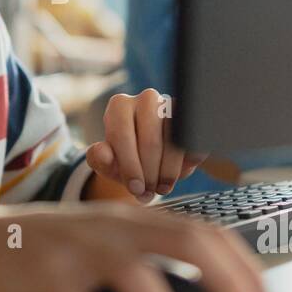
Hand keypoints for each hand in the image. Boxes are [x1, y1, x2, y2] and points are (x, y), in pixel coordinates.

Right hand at [0, 202, 270, 291]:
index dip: (240, 264)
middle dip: (224, 279)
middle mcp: (113, 227)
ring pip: (133, 273)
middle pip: (183, 240)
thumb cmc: (55, 248)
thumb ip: (149, 252)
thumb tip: (210, 290)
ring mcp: (79, 246)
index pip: (203, 230)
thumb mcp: (105, 239)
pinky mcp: (45, 271)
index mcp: (134, 219)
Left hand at [85, 88, 208, 201]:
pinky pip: (191, 145)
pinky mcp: (192, 118)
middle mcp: (146, 99)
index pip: (122, 135)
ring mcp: (172, 105)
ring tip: (161, 188)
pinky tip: (177, 176)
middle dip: (150, 173)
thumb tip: (103, 154)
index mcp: (119, 105)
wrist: (148, 155)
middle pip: (150, 141)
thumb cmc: (124, 157)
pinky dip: (186, 165)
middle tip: (149, 192)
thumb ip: (99, 159)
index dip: (129, 166)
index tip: (135, 189)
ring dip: (168, 172)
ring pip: (173, 144)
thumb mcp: (106, 162)